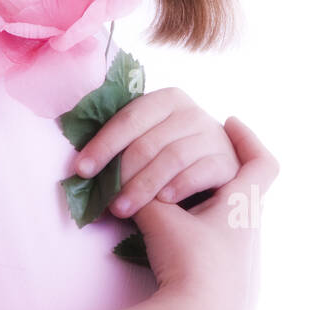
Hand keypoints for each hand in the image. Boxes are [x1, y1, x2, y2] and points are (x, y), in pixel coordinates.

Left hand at [73, 86, 240, 218]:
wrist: (213, 168)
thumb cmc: (167, 156)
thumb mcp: (145, 140)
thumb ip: (121, 144)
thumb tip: (80, 166)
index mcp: (166, 99)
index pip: (129, 119)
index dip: (103, 145)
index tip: (82, 170)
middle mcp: (192, 112)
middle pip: (148, 142)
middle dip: (121, 173)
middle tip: (105, 200)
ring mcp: (212, 136)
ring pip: (171, 158)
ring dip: (143, 186)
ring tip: (123, 209)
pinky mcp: (228, 161)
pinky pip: (201, 172)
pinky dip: (179, 186)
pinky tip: (163, 201)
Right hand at [132, 116, 279, 309]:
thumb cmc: (190, 265)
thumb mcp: (162, 219)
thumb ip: (142, 194)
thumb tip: (115, 173)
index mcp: (242, 204)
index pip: (261, 165)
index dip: (248, 140)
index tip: (230, 122)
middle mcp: (243, 225)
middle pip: (250, 183)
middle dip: (225, 161)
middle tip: (204, 142)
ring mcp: (234, 250)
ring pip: (231, 208)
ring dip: (204, 190)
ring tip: (176, 181)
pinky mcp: (217, 272)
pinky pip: (211, 231)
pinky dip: (192, 216)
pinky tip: (166, 212)